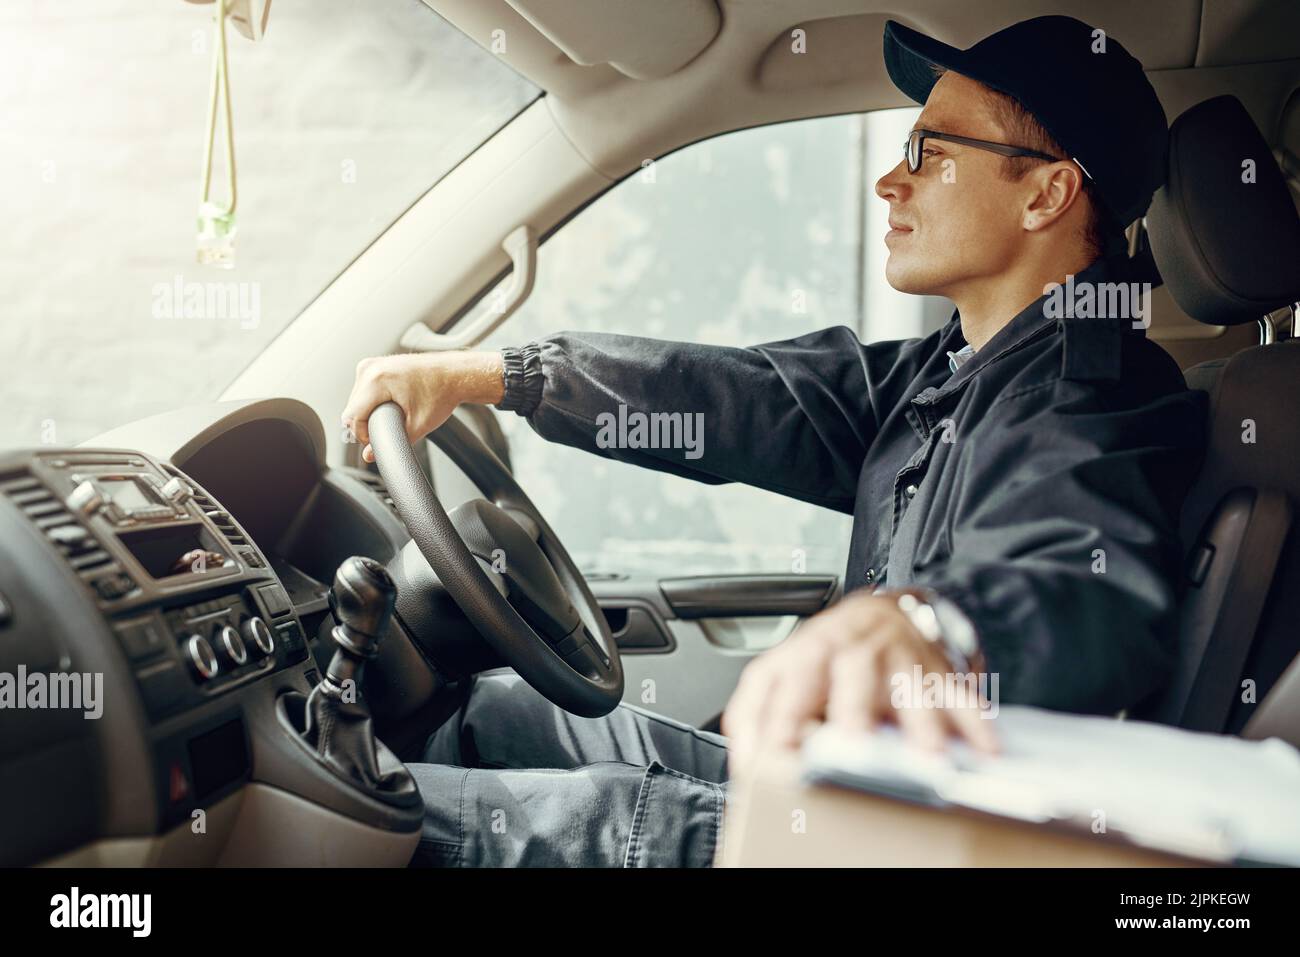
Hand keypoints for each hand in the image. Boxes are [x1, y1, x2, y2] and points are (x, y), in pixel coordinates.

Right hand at [341, 351, 504, 462]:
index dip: (363, 435)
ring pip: (355, 400)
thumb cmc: (441, 394)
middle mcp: (369, 368)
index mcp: (376, 380)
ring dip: (368, 413)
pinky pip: (362, 390)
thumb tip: (369, 455)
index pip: (351, 417)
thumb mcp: (417, 425)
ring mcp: (370, 364)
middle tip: (392, 427)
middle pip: (351, 409)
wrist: (454, 374)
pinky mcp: (374, 365)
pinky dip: (371, 401)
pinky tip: (390, 404)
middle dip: (366, 424)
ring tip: (394, 413)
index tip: (378, 439)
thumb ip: (391, 443)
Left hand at [721, 590, 997, 775]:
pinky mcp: (934, 665)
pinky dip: (971, 719)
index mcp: (801, 654)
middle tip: (852, 745)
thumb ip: (763, 709)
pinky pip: (956, 692)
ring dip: (920, 721)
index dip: (770, 722)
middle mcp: (846, 649)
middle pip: (845, 673)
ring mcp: (894, 654)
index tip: (769, 759)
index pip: (775, 685)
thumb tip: (749, 757)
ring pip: (906, 683)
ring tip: (930, 754)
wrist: (894, 608)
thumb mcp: (791, 669)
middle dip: (850, 710)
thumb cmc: (837, 652)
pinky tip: (983, 744)